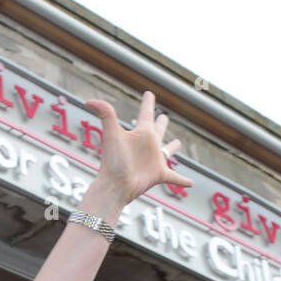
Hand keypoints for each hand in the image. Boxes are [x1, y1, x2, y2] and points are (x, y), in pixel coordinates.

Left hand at [82, 92, 193, 213]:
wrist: (115, 186)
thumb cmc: (113, 161)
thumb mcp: (112, 134)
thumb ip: (105, 114)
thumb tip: (89, 100)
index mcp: (140, 133)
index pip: (145, 112)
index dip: (148, 102)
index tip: (149, 93)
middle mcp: (148, 145)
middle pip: (157, 130)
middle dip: (161, 123)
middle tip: (164, 117)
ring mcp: (154, 160)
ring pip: (167, 151)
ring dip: (172, 148)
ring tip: (178, 143)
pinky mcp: (159, 175)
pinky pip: (174, 177)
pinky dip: (182, 180)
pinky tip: (191, 183)